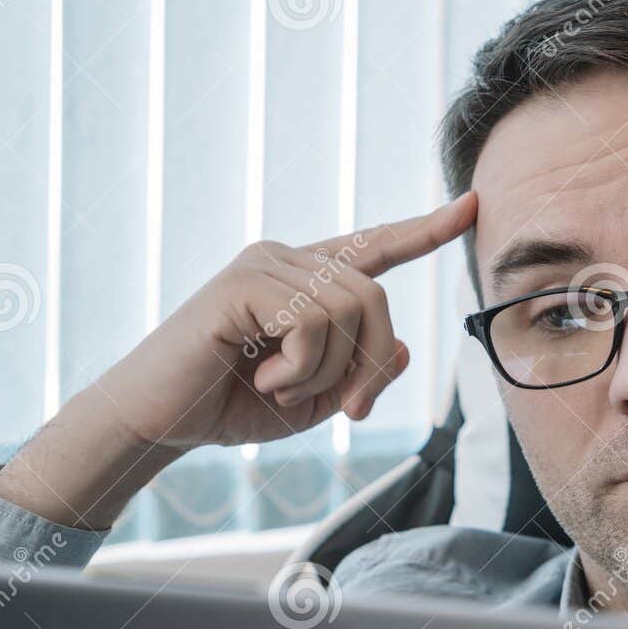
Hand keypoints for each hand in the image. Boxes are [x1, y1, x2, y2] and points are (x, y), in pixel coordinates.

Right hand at [101, 191, 477, 449]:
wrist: (156, 421)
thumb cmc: (227, 407)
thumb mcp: (312, 400)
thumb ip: (359, 373)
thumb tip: (406, 348)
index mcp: (303, 280)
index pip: (374, 247)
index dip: (423, 230)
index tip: (471, 207)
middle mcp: (286, 259)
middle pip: (377, 297)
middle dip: (375, 363)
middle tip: (352, 410)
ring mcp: (263, 264)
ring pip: (350, 310)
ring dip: (328, 372)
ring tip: (279, 389)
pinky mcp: (243, 282)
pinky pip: (312, 321)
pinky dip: (300, 368)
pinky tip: (261, 378)